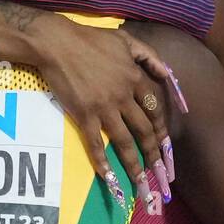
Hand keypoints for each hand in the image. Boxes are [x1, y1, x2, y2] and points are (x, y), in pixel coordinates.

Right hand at [34, 20, 185, 209]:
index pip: (154, 109)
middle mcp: (123, 96)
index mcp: (134, 78)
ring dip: (134, 166)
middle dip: (154, 155)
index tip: (166, 147)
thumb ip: (148, 56)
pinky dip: (102, 162)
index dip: (161, 130)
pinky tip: (109, 179)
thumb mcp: (125, 40)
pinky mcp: (84, 115)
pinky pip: (95, 143)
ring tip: (141, 184)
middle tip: (161, 175)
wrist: (56, 43)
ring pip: (124, 142)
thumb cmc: (89, 39)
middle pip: (144, 130)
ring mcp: (104, 108)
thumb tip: (167, 72)